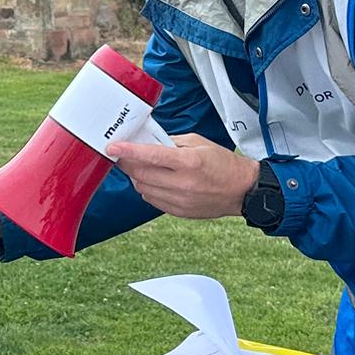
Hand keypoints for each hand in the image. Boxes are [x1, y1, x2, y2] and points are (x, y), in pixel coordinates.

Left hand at [106, 133, 259, 220]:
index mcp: (189, 162)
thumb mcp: (198, 143)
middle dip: (128, 163)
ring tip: (142, 167)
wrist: (242, 190)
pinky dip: (148, 189)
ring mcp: (180, 201)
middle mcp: (183, 183)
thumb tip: (147, 142)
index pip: (151, 156)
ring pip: (143, 188)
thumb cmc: (222, 163)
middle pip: (141, 174)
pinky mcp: (179, 212)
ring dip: (137, 176)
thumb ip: (171, 142)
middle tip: (122, 154)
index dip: (128, 151)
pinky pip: (152, 200)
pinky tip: (154, 181)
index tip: (113, 147)